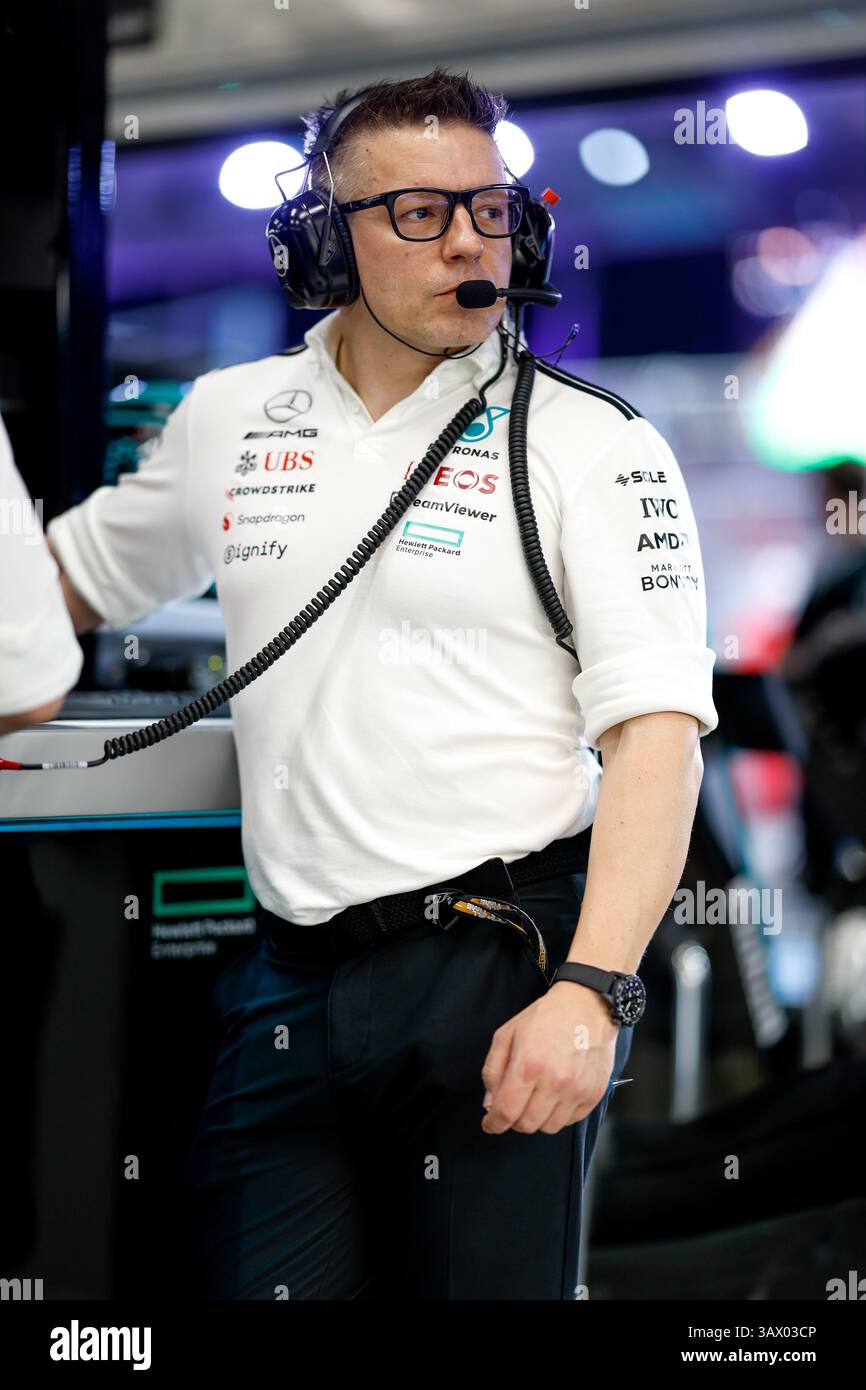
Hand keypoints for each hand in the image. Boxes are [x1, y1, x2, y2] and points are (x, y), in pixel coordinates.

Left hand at [480, 981, 618, 1134]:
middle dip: (514, 1119)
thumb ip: (493, 1070)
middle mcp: (555, 1081)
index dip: (494, 1123)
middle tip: (515, 1104)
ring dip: (538, 1118)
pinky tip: (556, 1096)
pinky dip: (559, 1114)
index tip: (491, 1124)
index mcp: (528, 1065)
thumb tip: (490, 1103)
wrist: (586, 1004)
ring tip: (537, 1097)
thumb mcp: (507, 1034)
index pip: (506, 1112)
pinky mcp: (594, 1093)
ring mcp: (577, 1090)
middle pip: (527, 1125)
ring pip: (549, 1127)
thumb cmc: (545, 1017)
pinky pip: (571, 1121)